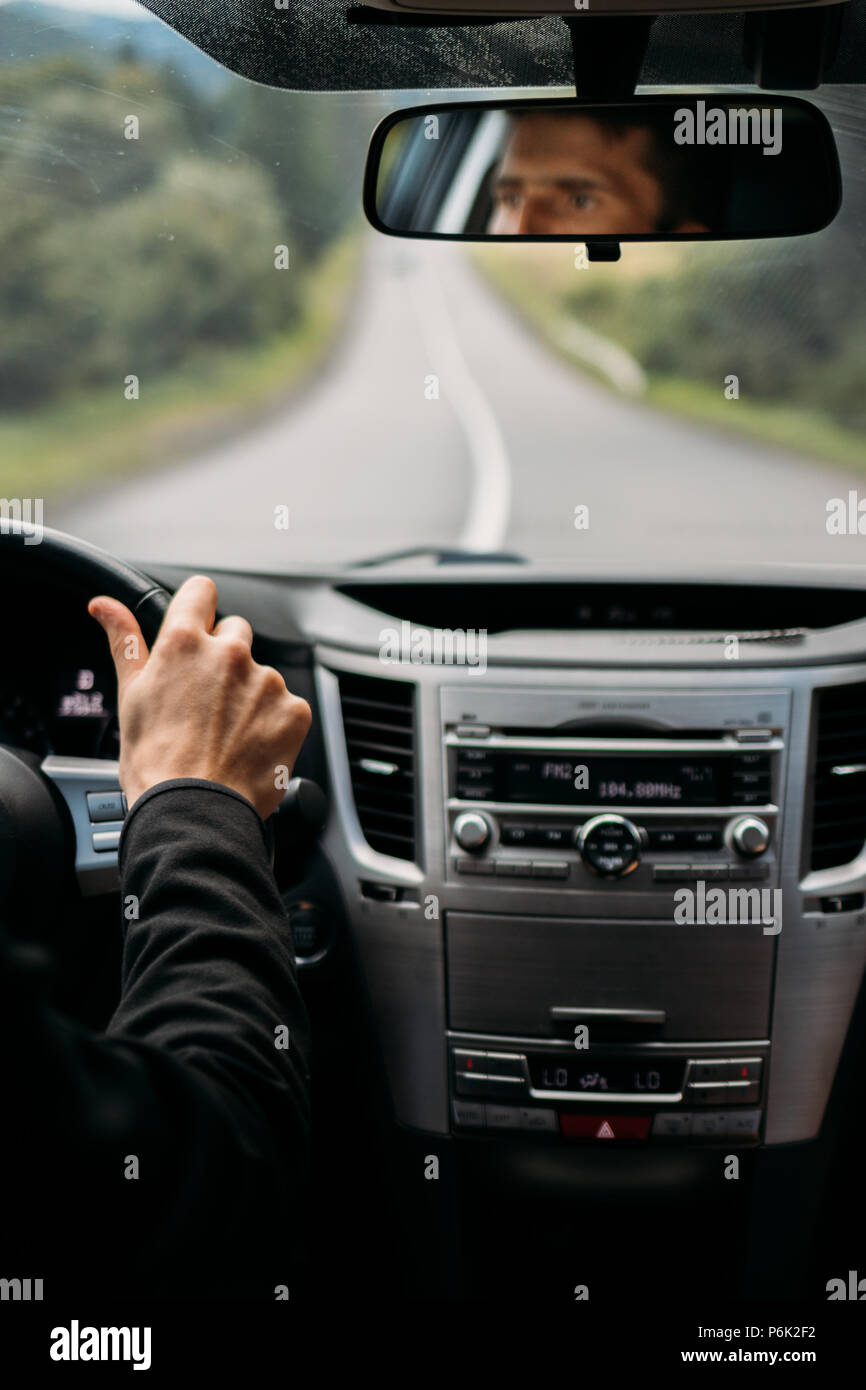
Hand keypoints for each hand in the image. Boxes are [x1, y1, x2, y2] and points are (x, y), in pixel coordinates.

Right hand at [88, 576, 311, 819]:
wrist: (195, 813)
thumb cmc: (156, 762)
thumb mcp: (131, 696)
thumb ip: (125, 642)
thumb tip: (104, 606)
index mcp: (186, 644)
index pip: (201, 592)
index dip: (197, 609)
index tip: (196, 628)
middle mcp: (231, 654)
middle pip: (235, 632)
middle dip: (222, 658)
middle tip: (204, 702)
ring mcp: (267, 681)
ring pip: (260, 673)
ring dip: (248, 694)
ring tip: (225, 734)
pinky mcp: (294, 710)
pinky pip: (286, 704)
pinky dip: (273, 722)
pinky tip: (250, 746)